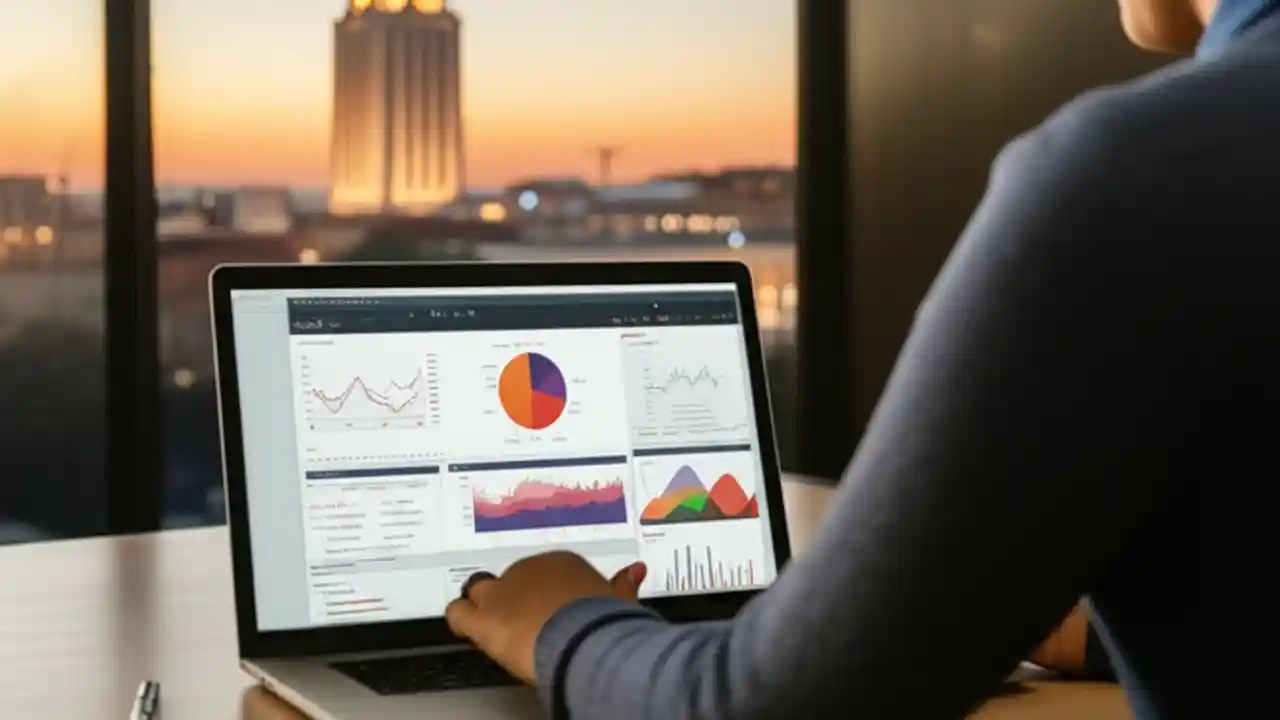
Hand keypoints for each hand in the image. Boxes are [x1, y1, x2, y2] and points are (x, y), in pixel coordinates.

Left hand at [445, 552, 646, 683]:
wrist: (581, 635)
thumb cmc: (601, 617)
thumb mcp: (616, 598)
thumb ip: (622, 584)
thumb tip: (637, 571)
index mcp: (558, 564)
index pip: (541, 573)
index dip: (541, 594)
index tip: (548, 609)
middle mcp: (526, 571)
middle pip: (509, 581)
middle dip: (512, 599)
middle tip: (521, 620)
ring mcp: (500, 593)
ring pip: (477, 591)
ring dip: (480, 605)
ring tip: (488, 621)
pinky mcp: (482, 619)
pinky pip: (459, 613)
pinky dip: (462, 619)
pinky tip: (470, 628)